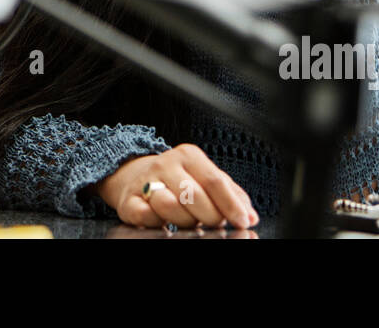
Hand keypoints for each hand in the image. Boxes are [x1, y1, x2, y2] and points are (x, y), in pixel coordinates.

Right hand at [95, 144, 257, 228]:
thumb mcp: (204, 178)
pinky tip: (162, 222)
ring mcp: (146, 180)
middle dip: (209, 216)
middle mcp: (167, 163)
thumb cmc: (178, 179)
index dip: (230, 204)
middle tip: (212, 223)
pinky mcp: (128, 200)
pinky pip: (146, 215)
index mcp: (189, 155)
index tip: (242, 221)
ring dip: (184, 221)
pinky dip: (157, 223)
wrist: (133, 175)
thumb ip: (230, 194)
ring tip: (187, 221)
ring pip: (170, 205)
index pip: (214, 181)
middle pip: (194, 195)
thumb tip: (250, 216)